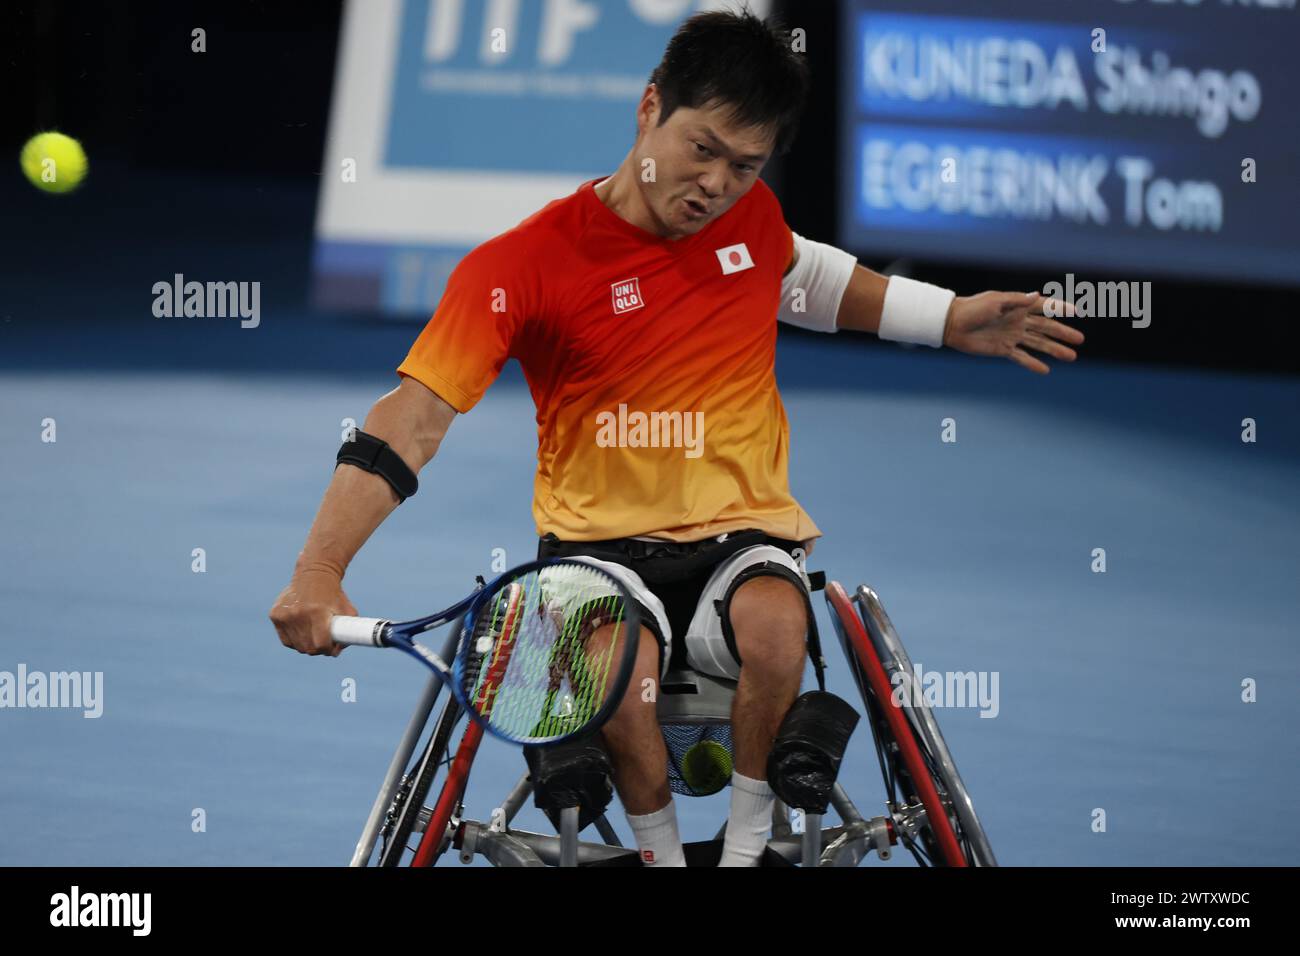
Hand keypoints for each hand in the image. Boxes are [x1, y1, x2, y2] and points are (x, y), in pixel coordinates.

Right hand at [269, 568, 357, 655]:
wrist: (314, 574)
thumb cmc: (333, 594)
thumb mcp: (347, 610)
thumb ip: (349, 631)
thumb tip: (338, 651)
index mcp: (317, 612)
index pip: (321, 643)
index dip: (328, 650)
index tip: (332, 649)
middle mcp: (299, 614)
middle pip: (308, 647)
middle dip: (318, 650)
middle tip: (324, 645)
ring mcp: (285, 615)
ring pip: (296, 645)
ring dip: (306, 646)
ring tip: (314, 638)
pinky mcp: (275, 615)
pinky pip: (286, 639)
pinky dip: (294, 641)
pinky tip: (302, 634)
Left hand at [943, 291, 1082, 374]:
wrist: (952, 324)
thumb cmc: (973, 308)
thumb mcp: (995, 301)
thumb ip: (1016, 301)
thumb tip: (1037, 295)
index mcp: (1018, 306)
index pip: (1045, 307)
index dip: (1060, 308)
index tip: (1077, 312)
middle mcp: (1018, 321)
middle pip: (1046, 328)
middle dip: (1063, 333)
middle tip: (1080, 340)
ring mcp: (1012, 336)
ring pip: (1038, 344)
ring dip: (1054, 350)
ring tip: (1072, 357)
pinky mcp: (1003, 349)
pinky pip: (1021, 357)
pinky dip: (1033, 364)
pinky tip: (1046, 370)